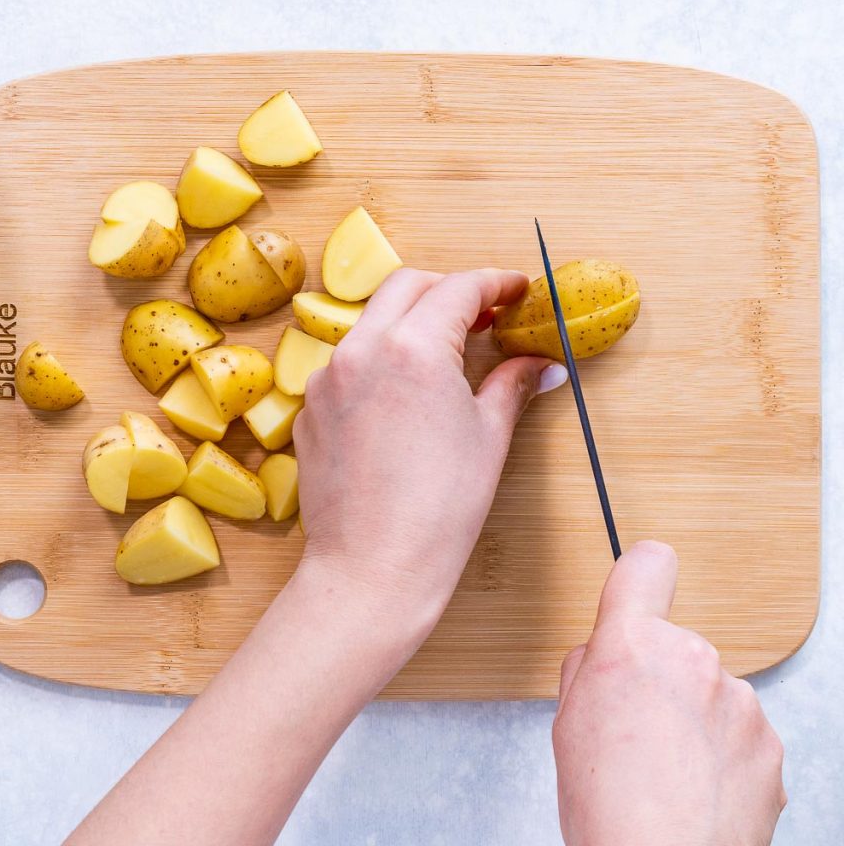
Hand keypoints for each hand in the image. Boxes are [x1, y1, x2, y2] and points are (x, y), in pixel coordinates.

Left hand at [294, 267, 567, 638]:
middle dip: (448, 291)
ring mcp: (327, 378)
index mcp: (413, 347)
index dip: (495, 283)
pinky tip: (401, 397)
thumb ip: (512, 386)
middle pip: (407, 287)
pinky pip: (346, 364)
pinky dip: (377, 361)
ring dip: (408, 323)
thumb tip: (541, 366)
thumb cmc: (438, 509)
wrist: (372, 568)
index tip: (517, 290)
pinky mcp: (309, 409)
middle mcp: (362, 350)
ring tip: (443, 354)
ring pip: (370, 322)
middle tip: (483, 315)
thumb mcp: (488, 437)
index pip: (459, 288)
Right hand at [553, 540, 785, 845]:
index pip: (647, 565)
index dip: (641, 574)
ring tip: (669, 769)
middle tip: (638, 728)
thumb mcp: (566, 720)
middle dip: (660, 676)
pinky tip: (698, 786)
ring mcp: (738, 700)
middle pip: (674, 644)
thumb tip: (607, 655)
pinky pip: (739, 729)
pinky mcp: (769, 741)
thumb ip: (588, 668)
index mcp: (631, 644)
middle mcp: (692, 657)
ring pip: (709, 689)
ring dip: (695, 716)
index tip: (642, 585)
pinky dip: (723, 751)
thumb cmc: (607, 806)